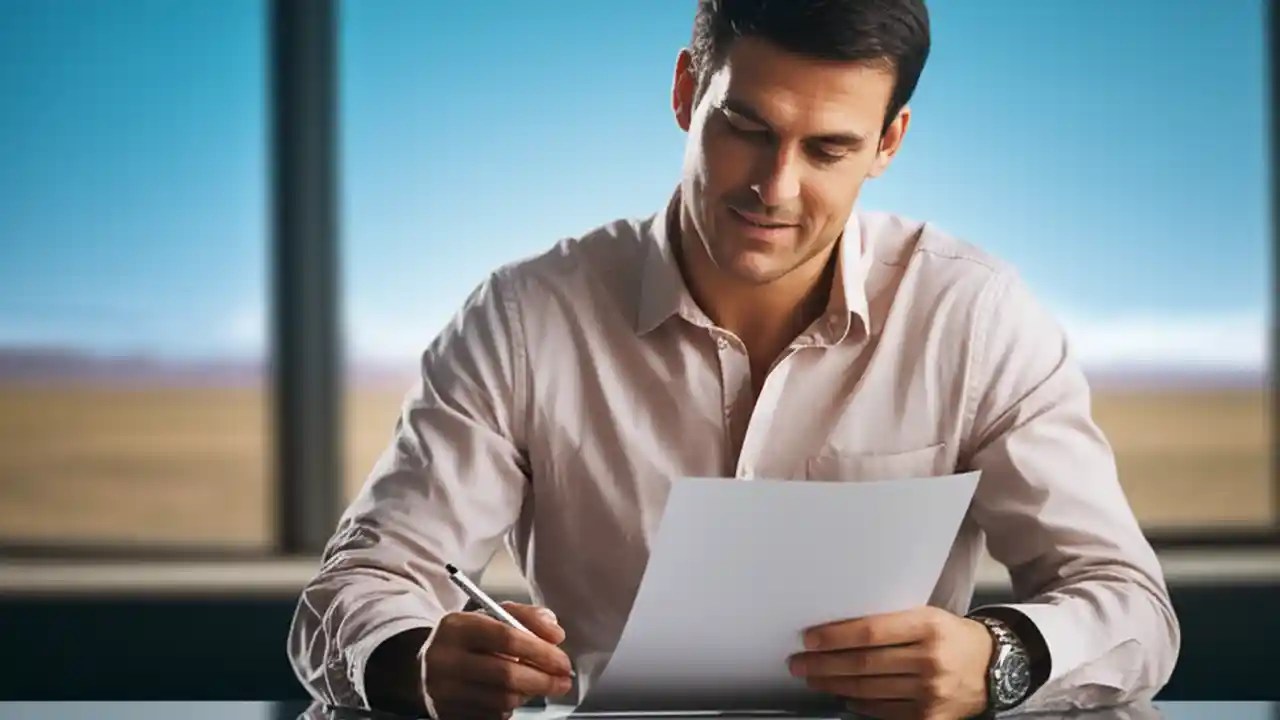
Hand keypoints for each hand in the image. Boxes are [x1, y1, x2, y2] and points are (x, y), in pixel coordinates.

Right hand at [424, 601, 574, 719]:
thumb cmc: (469, 638)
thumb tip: (555, 635)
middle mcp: (445, 659)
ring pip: (502, 700)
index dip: (541, 651)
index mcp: (457, 626)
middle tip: (563, 681)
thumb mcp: (492, 615)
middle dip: (543, 680)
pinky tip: (513, 695)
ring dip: (529, 694)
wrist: (427, 666)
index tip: (563, 661)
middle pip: (506, 675)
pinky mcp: (446, 714)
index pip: (507, 638)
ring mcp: (443, 691)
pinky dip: (510, 708)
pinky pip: (492, 716)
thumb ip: (527, 617)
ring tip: (539, 685)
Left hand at [788, 606, 993, 719]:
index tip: (808, 639)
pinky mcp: (930, 717)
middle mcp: (929, 659)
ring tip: (813, 679)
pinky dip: (860, 704)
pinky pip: (884, 711)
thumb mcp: (926, 616)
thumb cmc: (949, 636)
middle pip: (863, 664)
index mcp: (927, 626)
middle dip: (823, 664)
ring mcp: (930, 692)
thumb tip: (839, 631)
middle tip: (797, 663)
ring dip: (834, 685)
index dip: (834, 637)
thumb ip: (889, 623)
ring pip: (869, 690)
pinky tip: (845, 696)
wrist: (994, 667)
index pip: (870, 632)